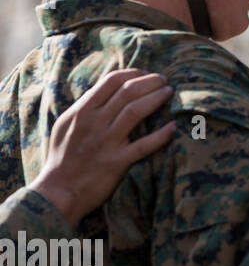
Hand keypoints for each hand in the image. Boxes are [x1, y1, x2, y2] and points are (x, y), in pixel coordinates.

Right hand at [29, 69, 175, 225]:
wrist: (58, 192)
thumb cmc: (62, 158)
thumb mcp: (66, 126)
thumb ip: (85, 107)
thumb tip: (104, 90)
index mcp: (82, 112)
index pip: (111, 81)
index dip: (133, 73)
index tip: (146, 74)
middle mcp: (94, 123)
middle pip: (127, 91)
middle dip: (150, 82)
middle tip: (164, 80)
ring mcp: (107, 141)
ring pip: (136, 111)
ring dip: (156, 98)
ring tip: (169, 93)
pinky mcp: (117, 161)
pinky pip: (144, 145)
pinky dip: (161, 135)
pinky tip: (173, 126)